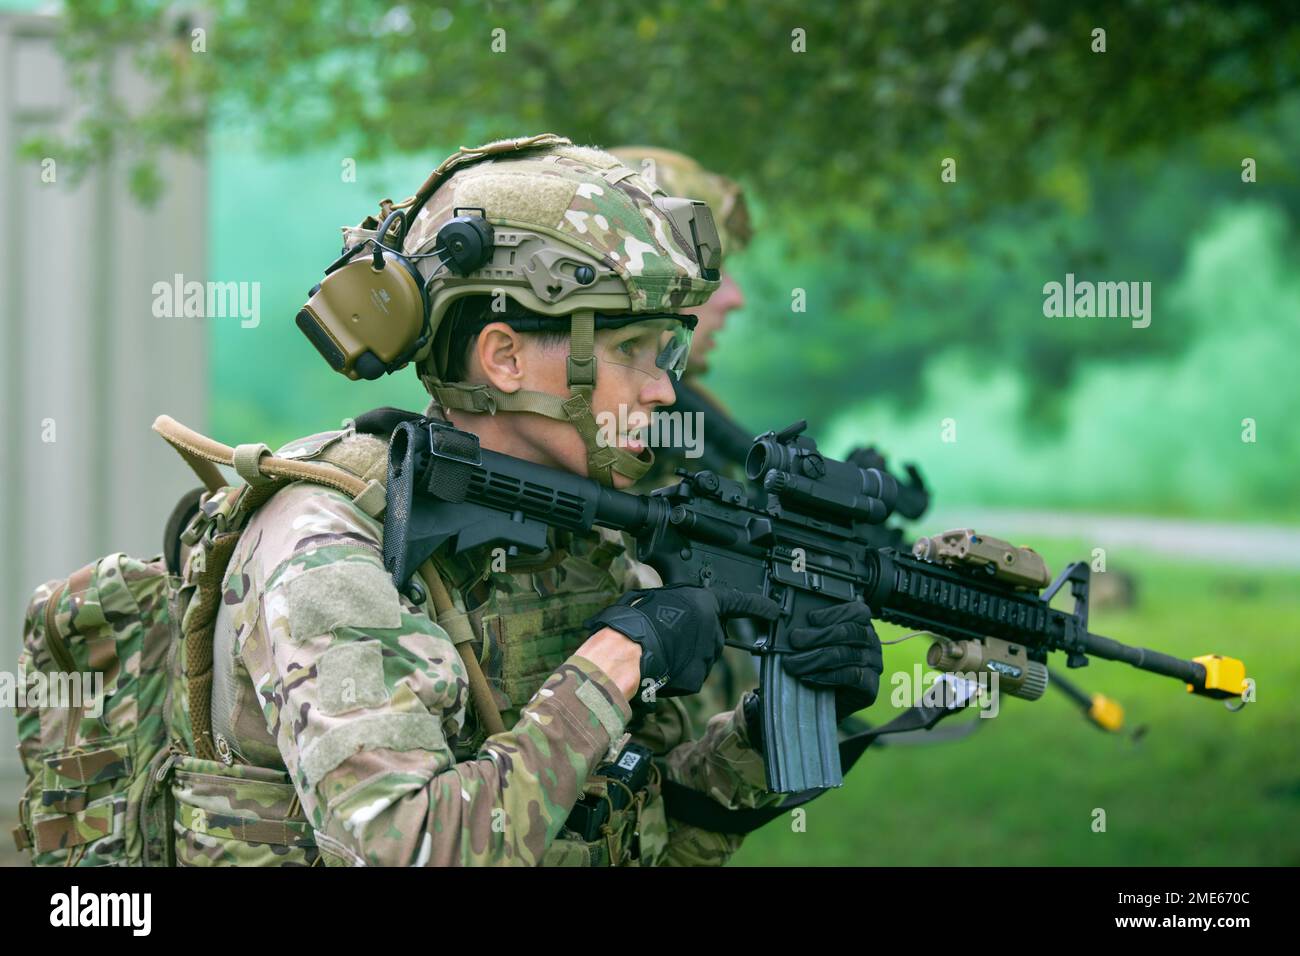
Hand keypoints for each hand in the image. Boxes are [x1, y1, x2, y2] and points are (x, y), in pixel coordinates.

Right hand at [586, 585, 780, 705]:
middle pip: (713, 637)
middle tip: (670, 636)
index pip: (740, 603)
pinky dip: (677, 674)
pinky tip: (661, 666)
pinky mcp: (697, 679)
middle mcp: (712, 629)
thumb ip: (683, 605)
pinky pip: (689, 677)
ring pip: (701, 658)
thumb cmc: (636, 618)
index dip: (759, 607)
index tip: (775, 610)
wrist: (625, 648)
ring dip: (685, 657)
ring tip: (659, 650)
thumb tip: (682, 613)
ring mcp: (706, 656)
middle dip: (697, 639)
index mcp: (704, 603)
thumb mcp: (662, 597)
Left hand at [781, 602, 883, 720]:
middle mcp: (871, 642)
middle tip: (795, 641)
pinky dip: (827, 676)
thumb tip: (794, 625)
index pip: (856, 611)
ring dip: (815, 658)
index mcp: (862, 625)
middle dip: (818, 636)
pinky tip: (809, 677)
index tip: (810, 618)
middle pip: (850, 632)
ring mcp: (874, 663)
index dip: (834, 613)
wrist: (826, 701)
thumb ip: (812, 631)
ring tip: (794, 663)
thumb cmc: (821, 666)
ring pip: (847, 654)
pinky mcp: (871, 685)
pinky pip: (852, 676)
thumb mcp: (817, 644)